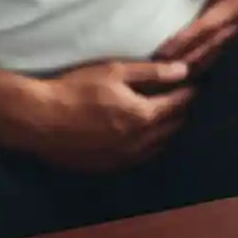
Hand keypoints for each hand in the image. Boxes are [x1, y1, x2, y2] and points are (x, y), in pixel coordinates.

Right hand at [13, 60, 195, 173]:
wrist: (39, 120)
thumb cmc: (75, 88)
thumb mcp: (114, 70)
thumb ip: (152, 72)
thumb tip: (183, 70)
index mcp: (143, 116)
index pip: (178, 104)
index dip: (190, 93)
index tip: (197, 84)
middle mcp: (138, 142)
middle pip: (172, 128)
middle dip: (182, 113)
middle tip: (186, 101)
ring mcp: (123, 158)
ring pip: (158, 147)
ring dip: (167, 133)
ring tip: (170, 119)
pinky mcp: (108, 167)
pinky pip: (139, 159)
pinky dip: (149, 147)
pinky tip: (145, 139)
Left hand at [154, 0, 237, 67]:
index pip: (209, 24)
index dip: (186, 38)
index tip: (165, 50)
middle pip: (214, 42)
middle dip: (189, 57)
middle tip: (163, 71)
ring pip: (223, 45)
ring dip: (201, 60)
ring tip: (178, 74)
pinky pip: (229, 39)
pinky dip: (214, 51)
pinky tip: (202, 60)